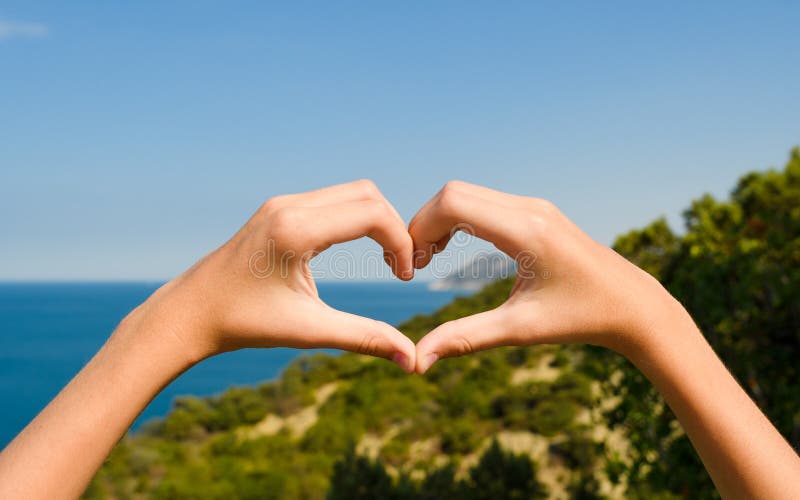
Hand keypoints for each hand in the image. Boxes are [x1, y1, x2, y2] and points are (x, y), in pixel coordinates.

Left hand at [136, 179, 416, 371]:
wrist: (190, 313)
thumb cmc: (243, 323)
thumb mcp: (308, 330)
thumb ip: (363, 337)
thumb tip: (411, 360)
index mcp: (295, 230)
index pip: (371, 214)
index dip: (400, 242)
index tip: (404, 276)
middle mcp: (289, 206)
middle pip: (367, 194)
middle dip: (393, 227)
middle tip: (400, 267)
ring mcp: (282, 203)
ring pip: (351, 193)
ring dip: (376, 221)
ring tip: (386, 260)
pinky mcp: (279, 209)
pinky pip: (332, 201)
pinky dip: (355, 219)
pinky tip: (358, 250)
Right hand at [410, 180, 671, 372]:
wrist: (632, 305)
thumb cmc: (581, 319)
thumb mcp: (520, 330)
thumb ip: (465, 338)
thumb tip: (417, 361)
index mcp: (526, 230)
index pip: (453, 203)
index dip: (420, 229)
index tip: (412, 267)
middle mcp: (530, 208)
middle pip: (454, 192)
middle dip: (424, 224)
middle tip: (415, 264)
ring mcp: (534, 206)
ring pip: (467, 193)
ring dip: (439, 220)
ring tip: (430, 258)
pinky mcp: (536, 212)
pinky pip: (483, 201)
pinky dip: (458, 219)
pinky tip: (451, 247)